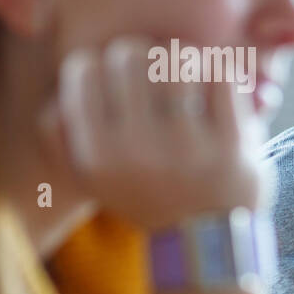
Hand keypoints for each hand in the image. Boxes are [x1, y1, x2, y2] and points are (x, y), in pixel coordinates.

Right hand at [40, 38, 268, 229]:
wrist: (205, 241)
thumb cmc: (146, 194)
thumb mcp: (89, 176)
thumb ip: (59, 134)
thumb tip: (63, 88)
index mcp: (98, 154)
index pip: (85, 69)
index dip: (101, 60)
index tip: (117, 74)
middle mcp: (140, 150)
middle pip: (130, 55)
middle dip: (143, 53)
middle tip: (155, 68)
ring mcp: (190, 147)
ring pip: (178, 60)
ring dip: (183, 57)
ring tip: (185, 70)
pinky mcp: (234, 145)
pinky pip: (222, 77)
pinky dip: (218, 70)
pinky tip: (213, 83)